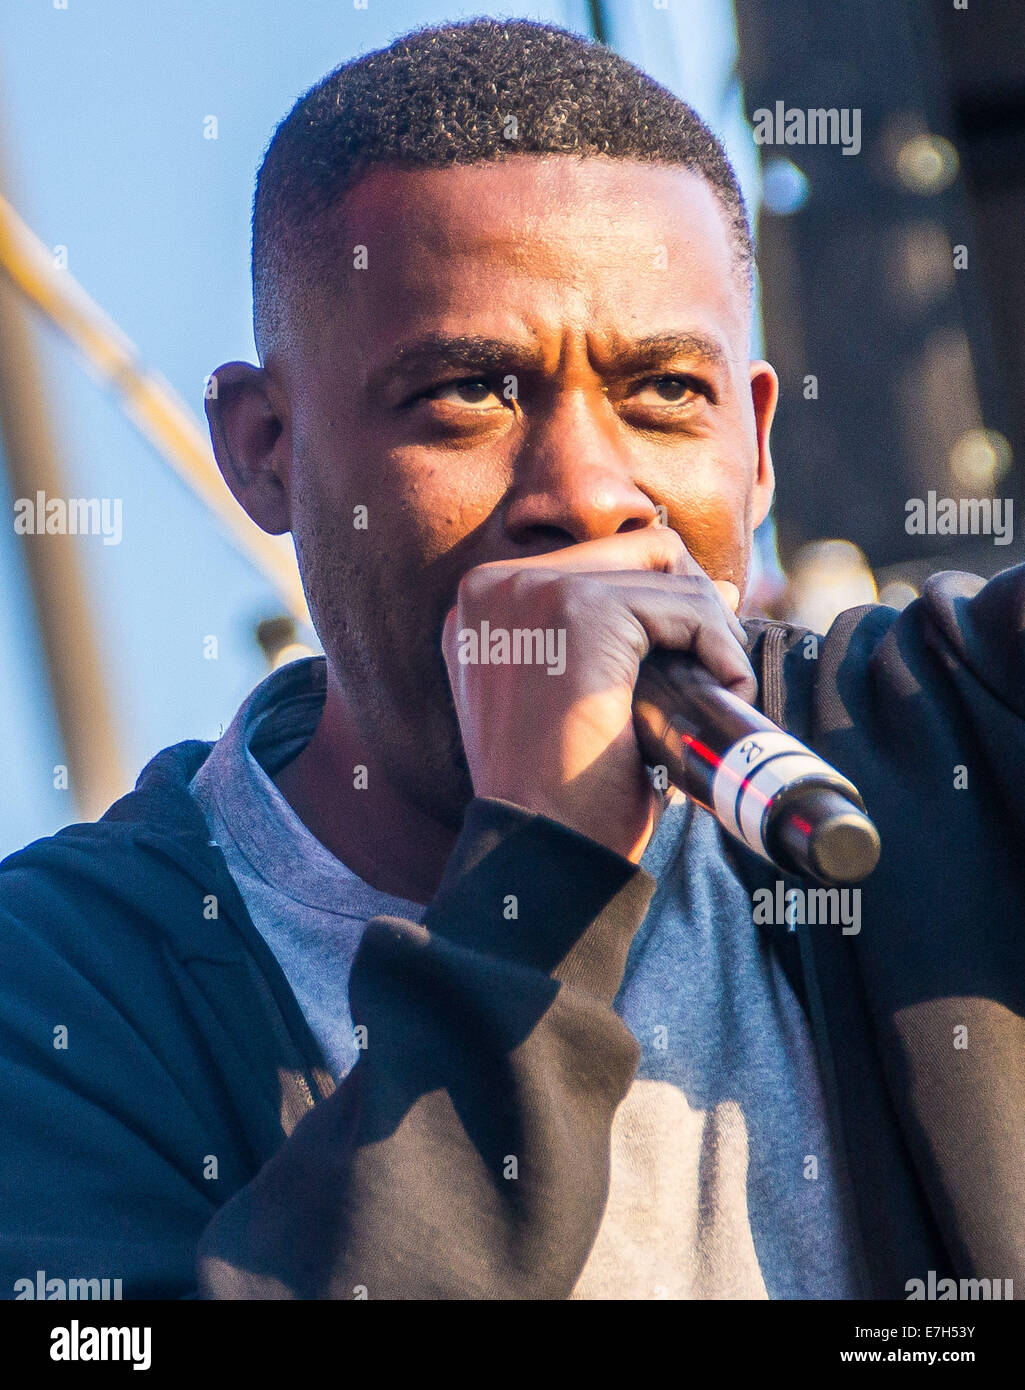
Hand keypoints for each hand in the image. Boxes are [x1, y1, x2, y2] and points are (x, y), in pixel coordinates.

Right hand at [441, 527, 755, 862]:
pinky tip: (726, 691)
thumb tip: (715, 587)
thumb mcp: (573, 701)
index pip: (596, 562)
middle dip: (690, 602)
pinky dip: (721, 645)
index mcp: (484, 609)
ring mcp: (530, 591)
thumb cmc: (564, 795)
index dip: (662, 600)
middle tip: (715, 671)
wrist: (543, 851)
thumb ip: (615, 637)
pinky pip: (683, 603)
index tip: (695, 651)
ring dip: (712, 627)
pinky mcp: (579, 610)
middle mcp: (494, 588)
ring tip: (720, 688)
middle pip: (633, 549)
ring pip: (664, 568)